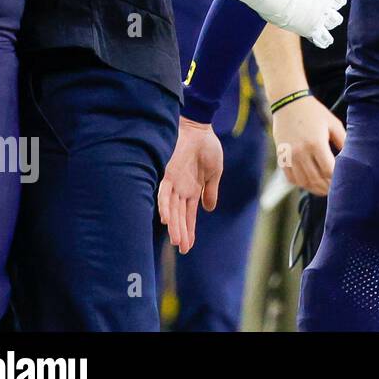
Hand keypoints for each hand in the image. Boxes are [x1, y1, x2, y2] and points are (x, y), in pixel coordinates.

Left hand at [158, 117, 222, 252]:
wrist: (200, 129)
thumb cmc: (208, 148)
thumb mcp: (214, 173)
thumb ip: (211, 190)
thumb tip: (209, 209)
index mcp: (193, 191)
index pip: (189, 216)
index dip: (189, 230)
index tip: (187, 247)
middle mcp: (181, 190)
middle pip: (180, 216)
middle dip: (181, 233)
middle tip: (183, 249)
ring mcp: (174, 183)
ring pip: (171, 209)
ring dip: (174, 224)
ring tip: (177, 240)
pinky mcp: (168, 174)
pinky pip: (164, 193)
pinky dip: (164, 206)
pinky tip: (166, 218)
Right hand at [225, 0, 345, 47]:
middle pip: (338, 3)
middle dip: (331, 4)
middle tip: (322, 6)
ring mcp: (322, 13)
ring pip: (334, 20)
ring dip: (329, 21)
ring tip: (323, 24)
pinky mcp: (311, 27)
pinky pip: (323, 38)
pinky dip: (324, 40)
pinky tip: (324, 41)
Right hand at [273, 95, 344, 195]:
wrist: (288, 103)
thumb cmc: (314, 113)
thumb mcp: (332, 123)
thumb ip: (343, 140)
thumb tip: (351, 157)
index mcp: (316, 143)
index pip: (328, 170)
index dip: (336, 178)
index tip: (343, 181)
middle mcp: (301, 152)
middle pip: (315, 178)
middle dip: (327, 187)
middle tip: (335, 190)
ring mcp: (289, 155)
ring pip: (303, 181)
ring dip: (314, 188)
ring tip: (324, 189)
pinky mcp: (281, 157)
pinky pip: (290, 177)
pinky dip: (301, 183)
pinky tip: (309, 183)